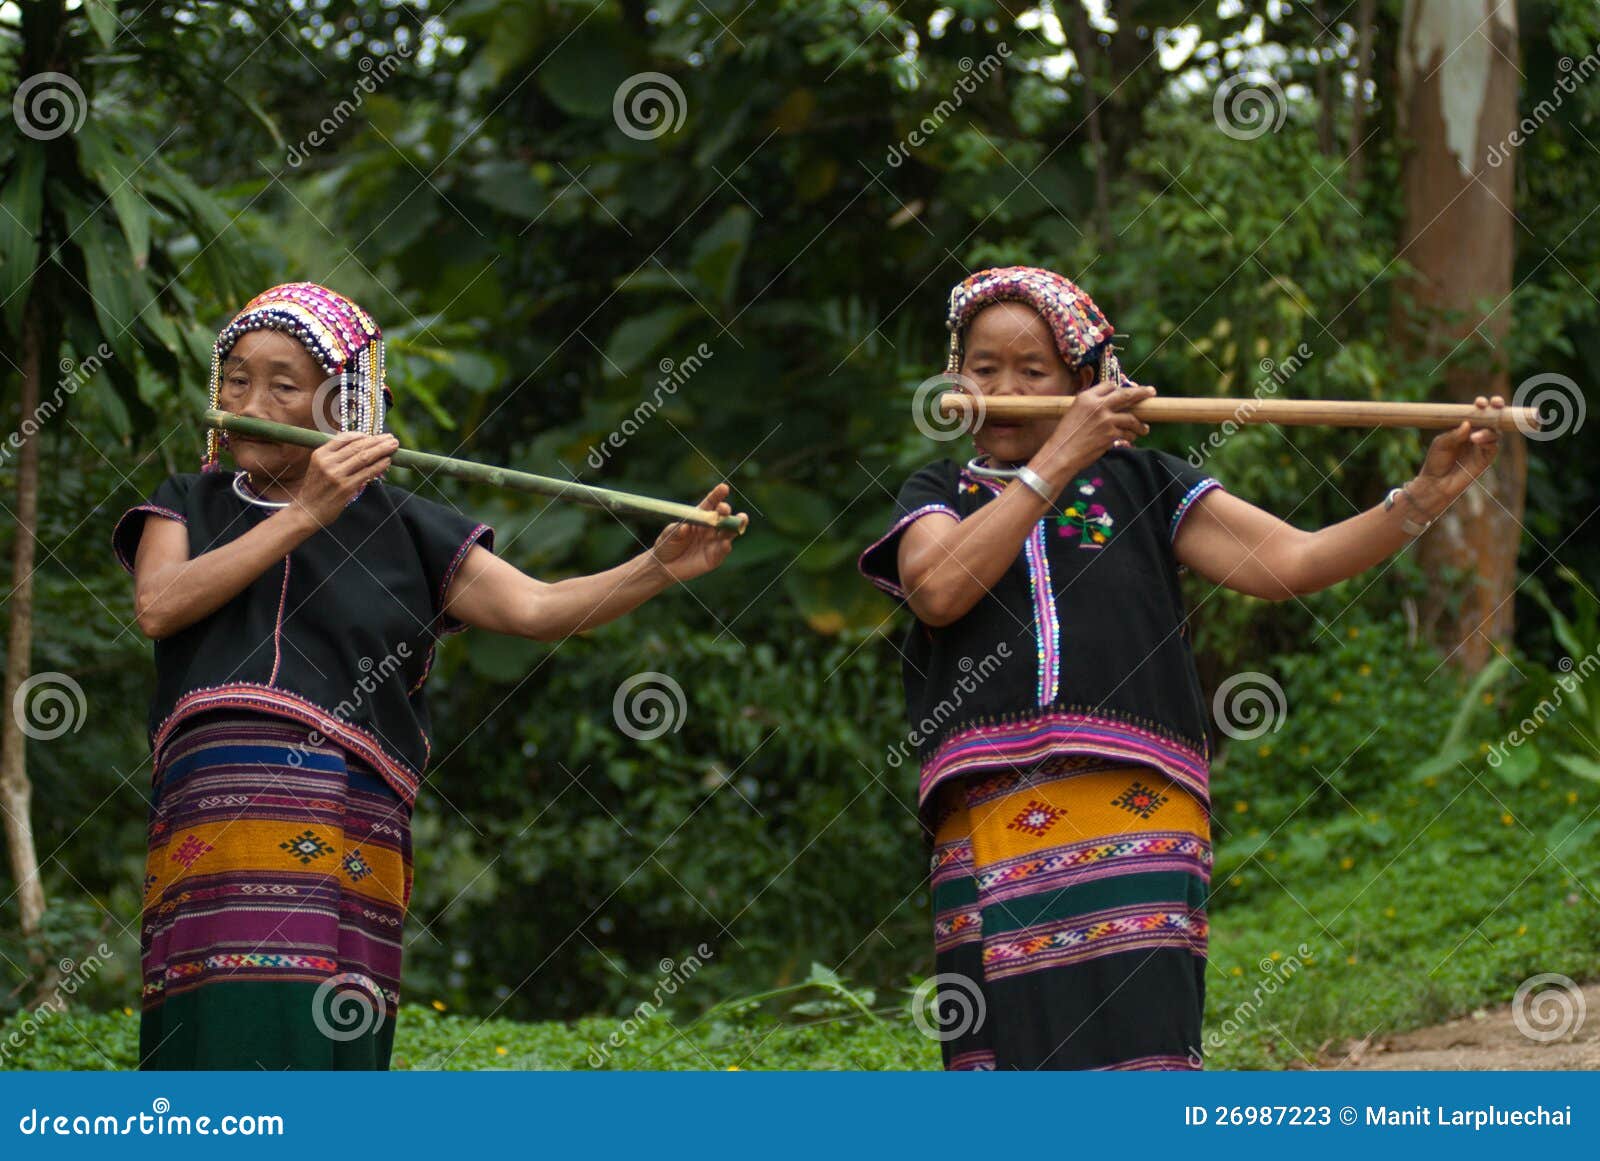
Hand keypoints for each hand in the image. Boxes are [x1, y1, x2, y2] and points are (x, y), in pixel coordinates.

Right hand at [292, 432, 396, 526]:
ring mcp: (337, 475)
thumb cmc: (316, 489)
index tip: (375, 435)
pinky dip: (379, 465)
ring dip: (382, 450)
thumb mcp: (318, 467)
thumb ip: (335, 456)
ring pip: (364, 457)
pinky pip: (367, 472)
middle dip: (377, 440)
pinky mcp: (346, 487)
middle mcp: (328, 462)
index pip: (344, 438)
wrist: (307, 511)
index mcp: (320, 454)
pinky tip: (387, 461)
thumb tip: (361, 444)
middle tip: (391, 438)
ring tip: (394, 445)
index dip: (363, 435)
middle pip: (357, 446)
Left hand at [647, 483, 745, 582]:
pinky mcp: (714, 558)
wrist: (664, 567)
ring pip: (729, 533)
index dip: (718, 495)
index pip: (711, 504)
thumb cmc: (666, 545)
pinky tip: (726, 543)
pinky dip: (725, 546)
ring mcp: (713, 543)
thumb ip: (677, 530)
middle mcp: (709, 528)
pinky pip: (723, 551)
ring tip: (740, 521)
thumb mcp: (668, 535)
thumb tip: (685, 527)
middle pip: (723, 517)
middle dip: (726, 512)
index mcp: (699, 517)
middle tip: (724, 509)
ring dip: (735, 527)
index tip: (724, 488)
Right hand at [1035, 380, 1154, 478]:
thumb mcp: (1074, 413)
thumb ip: (1091, 406)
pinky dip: (1132, 435)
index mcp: (1086, 397)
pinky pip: (1128, 433)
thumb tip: (1110, 406)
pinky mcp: (1111, 434)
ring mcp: (1106, 420)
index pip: (1109, 386)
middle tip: (1151, 392)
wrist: (1061, 454)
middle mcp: (1097, 405)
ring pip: (1131, 417)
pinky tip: (1132, 438)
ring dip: (1139, 423)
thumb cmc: (1065, 436)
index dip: (1119, 389)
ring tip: (1144, 428)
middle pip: (1126, 395)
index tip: (1127, 392)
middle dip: (1141, 392)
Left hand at [1408, 394, 1504, 515]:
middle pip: (1493, 417)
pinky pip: (1494, 446)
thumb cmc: (1436, 461)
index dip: (1482, 405)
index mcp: (1465, 427)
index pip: (1477, 412)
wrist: (1436, 483)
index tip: (1480, 403)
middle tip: (1495, 404)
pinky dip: (1488, 441)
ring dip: (1488, 430)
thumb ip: (1454, 433)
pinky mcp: (1486, 458)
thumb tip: (1468, 423)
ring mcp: (1482, 446)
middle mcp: (1476, 434)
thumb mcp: (1441, 443)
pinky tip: (1477, 441)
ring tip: (1473, 437)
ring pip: (1495, 431)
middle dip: (1497, 408)